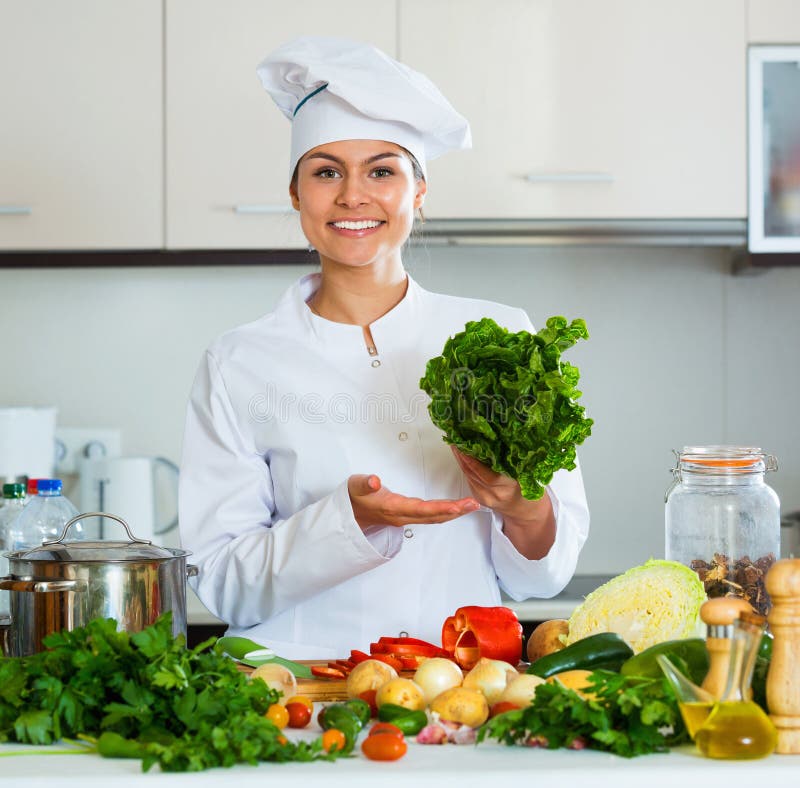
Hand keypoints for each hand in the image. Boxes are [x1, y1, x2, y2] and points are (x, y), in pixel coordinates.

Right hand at [347, 474, 479, 529]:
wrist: (348, 515)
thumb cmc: (354, 498)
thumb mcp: (355, 486)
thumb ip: (364, 483)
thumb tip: (375, 480)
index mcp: (393, 508)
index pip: (421, 509)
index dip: (441, 508)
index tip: (458, 506)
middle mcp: (402, 515)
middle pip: (433, 516)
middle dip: (455, 511)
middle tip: (474, 504)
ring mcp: (406, 517)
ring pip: (434, 518)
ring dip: (453, 513)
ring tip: (471, 506)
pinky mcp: (407, 515)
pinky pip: (430, 516)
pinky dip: (445, 512)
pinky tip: (455, 508)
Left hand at [450, 446, 555, 558]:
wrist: (525, 511)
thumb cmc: (528, 490)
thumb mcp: (527, 473)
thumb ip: (514, 460)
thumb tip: (500, 438)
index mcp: (510, 487)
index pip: (487, 474)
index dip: (473, 460)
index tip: (466, 445)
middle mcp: (496, 494)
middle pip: (473, 473)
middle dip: (463, 455)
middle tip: (457, 439)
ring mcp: (485, 498)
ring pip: (469, 476)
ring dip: (461, 460)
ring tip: (457, 444)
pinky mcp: (479, 498)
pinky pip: (470, 480)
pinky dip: (465, 467)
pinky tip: (462, 456)